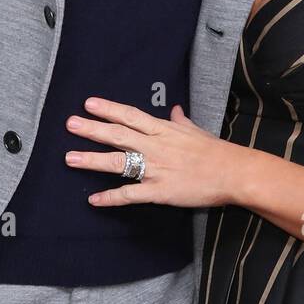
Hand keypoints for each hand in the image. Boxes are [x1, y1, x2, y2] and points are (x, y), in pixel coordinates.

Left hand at [65, 98, 241, 208]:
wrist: (233, 173)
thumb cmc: (216, 151)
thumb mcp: (195, 130)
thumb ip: (181, 121)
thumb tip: (175, 110)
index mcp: (163, 130)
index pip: (130, 116)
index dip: (109, 109)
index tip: (89, 104)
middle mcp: (155, 146)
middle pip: (118, 135)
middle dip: (92, 129)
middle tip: (69, 124)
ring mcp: (156, 169)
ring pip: (118, 163)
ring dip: (92, 160)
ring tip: (70, 158)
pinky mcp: (159, 192)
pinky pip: (130, 194)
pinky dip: (110, 197)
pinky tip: (93, 199)